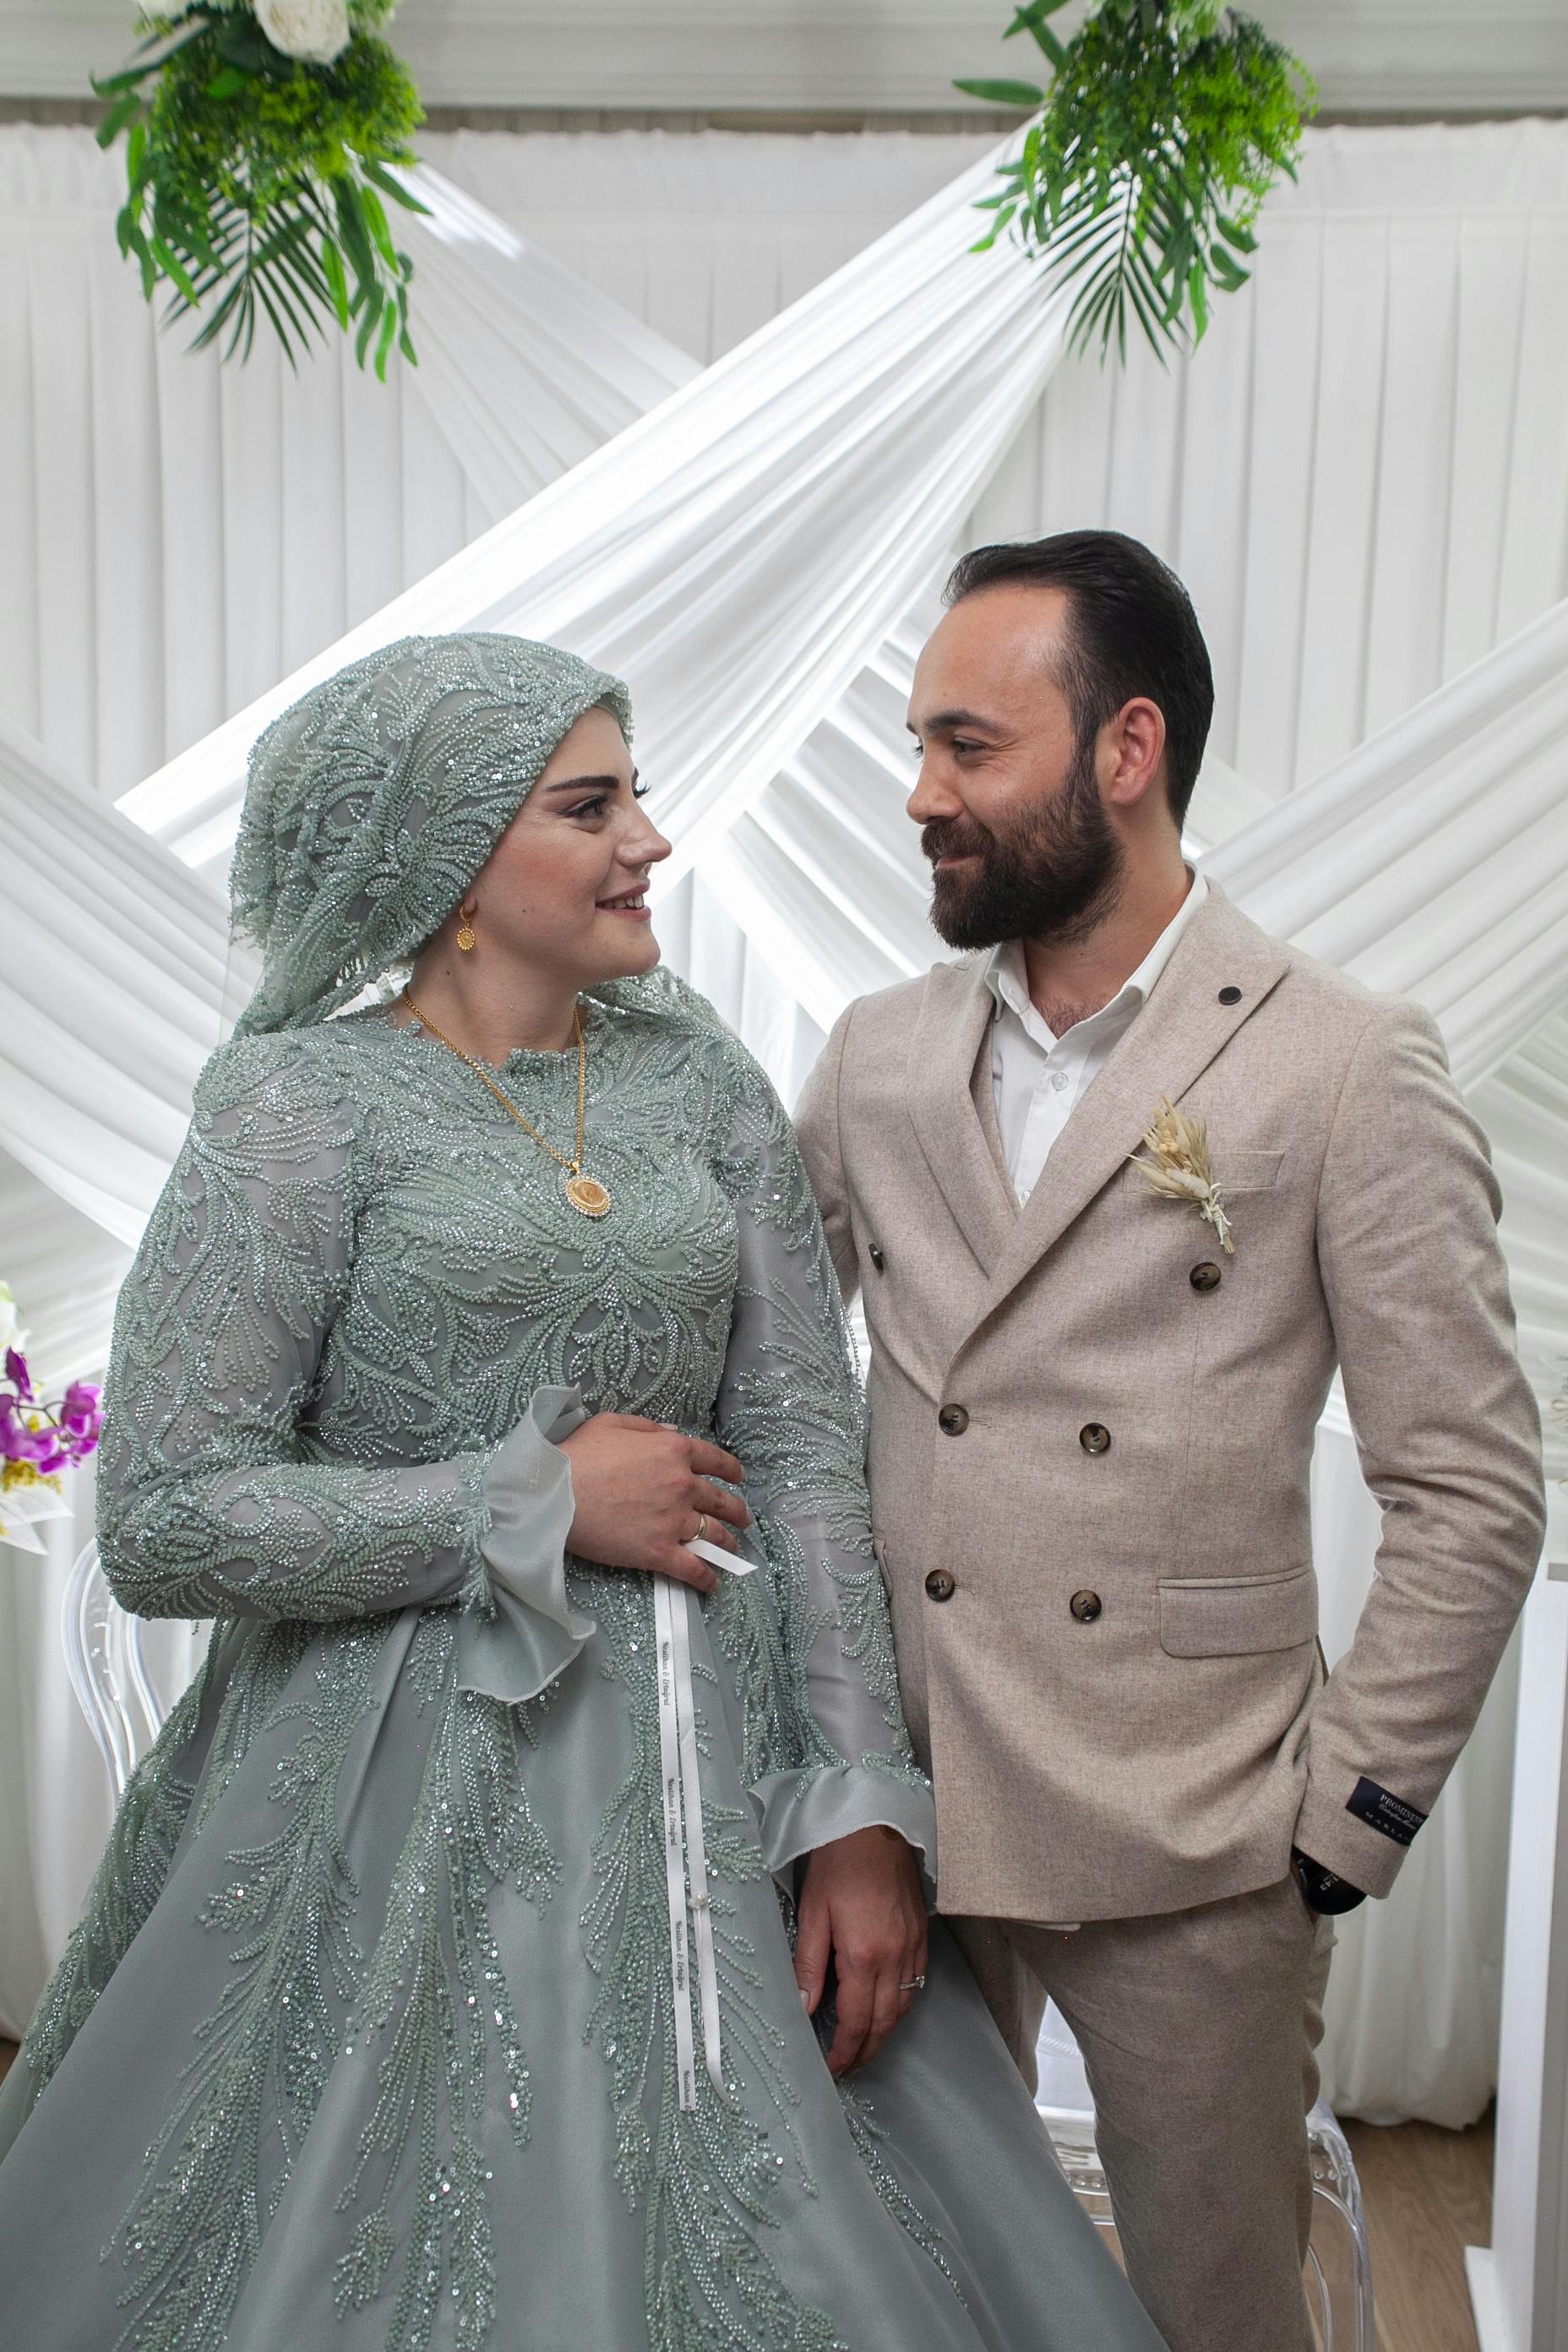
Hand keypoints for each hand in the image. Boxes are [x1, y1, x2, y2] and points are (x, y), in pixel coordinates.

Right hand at [558, 1413, 747, 1593]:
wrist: (552, 1495)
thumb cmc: (577, 1455)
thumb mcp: (613, 1424)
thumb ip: (648, 1428)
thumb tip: (670, 1434)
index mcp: (673, 1450)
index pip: (716, 1460)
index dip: (731, 1471)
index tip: (737, 1479)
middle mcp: (682, 1484)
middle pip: (722, 1500)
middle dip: (736, 1510)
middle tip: (741, 1518)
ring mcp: (674, 1520)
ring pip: (715, 1535)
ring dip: (728, 1543)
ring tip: (732, 1549)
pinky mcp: (660, 1552)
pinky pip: (694, 1569)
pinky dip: (707, 1578)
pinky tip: (712, 1582)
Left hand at [794, 1827, 926, 2076]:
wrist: (876, 1825)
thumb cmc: (837, 1863)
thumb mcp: (812, 1911)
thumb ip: (808, 1963)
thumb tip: (805, 2008)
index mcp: (863, 1954)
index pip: (855, 2019)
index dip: (845, 2050)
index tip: (833, 2069)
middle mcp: (895, 1956)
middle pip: (884, 2022)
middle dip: (866, 2051)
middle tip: (849, 2069)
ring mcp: (913, 1946)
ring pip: (904, 2006)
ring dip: (885, 2033)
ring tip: (865, 2048)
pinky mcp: (922, 1934)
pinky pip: (916, 1982)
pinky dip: (902, 2005)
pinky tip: (887, 2010)